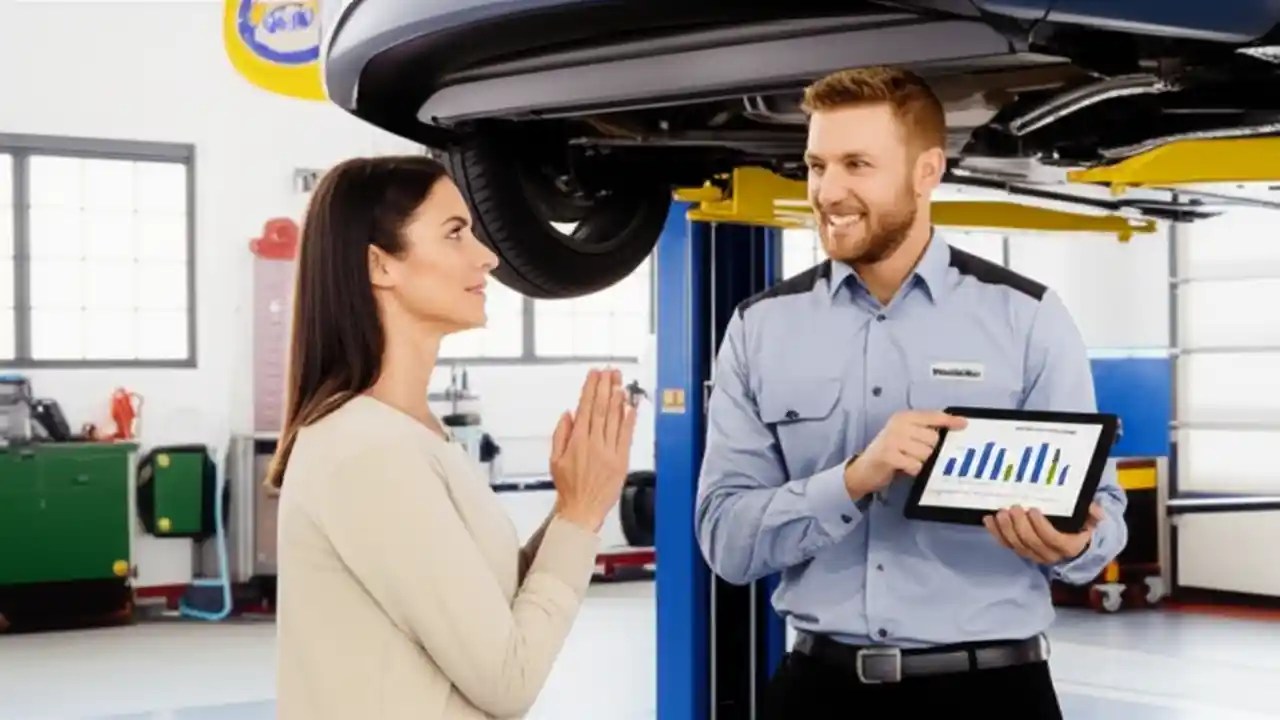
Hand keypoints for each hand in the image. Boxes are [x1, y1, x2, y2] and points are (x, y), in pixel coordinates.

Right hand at [550, 369, 636, 531]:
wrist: (581, 510)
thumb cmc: (569, 488)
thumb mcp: (555, 459)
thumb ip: (561, 434)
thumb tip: (568, 415)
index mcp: (577, 442)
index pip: (585, 408)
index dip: (590, 389)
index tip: (594, 375)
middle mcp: (594, 444)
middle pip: (601, 409)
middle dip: (605, 387)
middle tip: (609, 372)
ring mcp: (609, 452)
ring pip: (614, 419)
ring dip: (617, 398)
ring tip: (619, 382)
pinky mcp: (621, 461)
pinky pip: (626, 436)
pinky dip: (629, 420)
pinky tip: (630, 407)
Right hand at [844, 410, 966, 499]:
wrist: (863, 470)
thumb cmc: (888, 453)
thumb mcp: (904, 436)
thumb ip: (923, 431)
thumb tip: (950, 430)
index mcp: (903, 417)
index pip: (932, 416)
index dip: (949, 420)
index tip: (963, 424)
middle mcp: (898, 425)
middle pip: (933, 438)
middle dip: (929, 450)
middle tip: (913, 454)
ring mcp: (893, 439)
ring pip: (926, 453)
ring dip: (920, 462)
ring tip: (906, 460)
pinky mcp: (889, 455)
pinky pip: (916, 465)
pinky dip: (913, 470)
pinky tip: (903, 468)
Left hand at [983, 502, 1103, 563]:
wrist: (1073, 543)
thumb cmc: (1079, 527)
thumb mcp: (1089, 519)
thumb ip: (1093, 514)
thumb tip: (1097, 512)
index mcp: (1068, 547)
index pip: (1052, 539)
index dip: (1041, 526)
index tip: (1033, 510)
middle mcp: (1049, 554)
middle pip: (1031, 542)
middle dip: (1020, 525)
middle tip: (1014, 508)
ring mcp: (1033, 554)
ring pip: (1017, 545)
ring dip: (1006, 529)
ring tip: (1000, 513)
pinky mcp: (1020, 551)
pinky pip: (1006, 544)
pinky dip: (996, 533)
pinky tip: (989, 520)